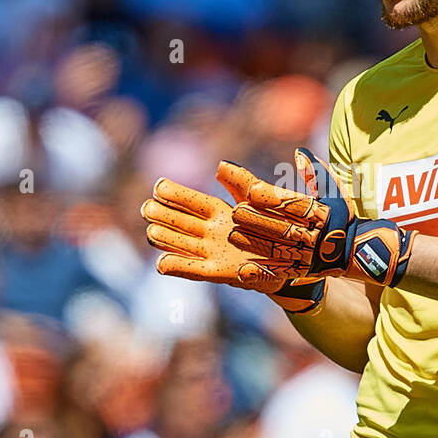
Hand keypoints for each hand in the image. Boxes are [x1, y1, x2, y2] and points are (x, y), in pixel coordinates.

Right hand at [141, 176, 325, 313]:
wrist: (292, 262)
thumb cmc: (275, 227)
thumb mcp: (261, 202)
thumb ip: (242, 184)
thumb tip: (220, 164)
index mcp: (223, 214)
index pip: (196, 202)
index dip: (178, 195)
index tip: (158, 185)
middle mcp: (214, 233)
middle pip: (184, 223)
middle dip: (166, 216)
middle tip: (146, 207)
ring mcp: (214, 253)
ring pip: (185, 244)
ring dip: (168, 239)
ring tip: (150, 231)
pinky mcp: (219, 273)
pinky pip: (196, 270)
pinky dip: (180, 267)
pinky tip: (161, 264)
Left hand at [218, 147, 414, 286]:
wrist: (357, 250)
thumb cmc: (341, 216)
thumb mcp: (333, 192)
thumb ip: (315, 172)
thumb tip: (298, 152)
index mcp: (318, 213)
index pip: (292, 204)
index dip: (271, 198)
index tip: (252, 190)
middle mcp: (312, 234)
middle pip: (281, 227)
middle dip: (257, 220)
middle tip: (236, 212)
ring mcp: (307, 255)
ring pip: (277, 249)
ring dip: (255, 243)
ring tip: (235, 235)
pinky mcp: (302, 271)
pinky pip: (280, 272)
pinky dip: (262, 272)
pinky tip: (244, 269)